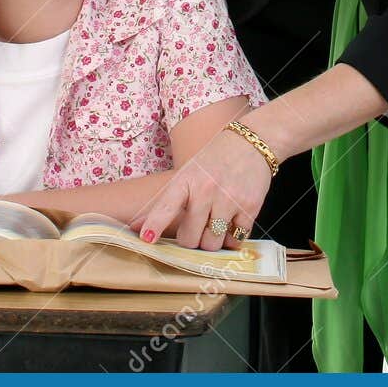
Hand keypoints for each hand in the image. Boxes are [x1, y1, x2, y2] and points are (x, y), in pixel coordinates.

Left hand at [130, 128, 270, 250]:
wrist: (251, 143)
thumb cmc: (214, 161)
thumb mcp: (187, 174)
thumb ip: (165, 202)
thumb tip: (135, 227)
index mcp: (186, 179)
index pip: (166, 206)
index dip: (155, 225)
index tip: (147, 239)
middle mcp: (206, 189)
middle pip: (190, 239)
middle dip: (191, 240)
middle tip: (195, 229)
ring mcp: (229, 199)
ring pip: (212, 243)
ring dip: (210, 241)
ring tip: (213, 225)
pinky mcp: (250, 206)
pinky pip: (235, 240)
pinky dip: (231, 237)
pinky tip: (231, 222)